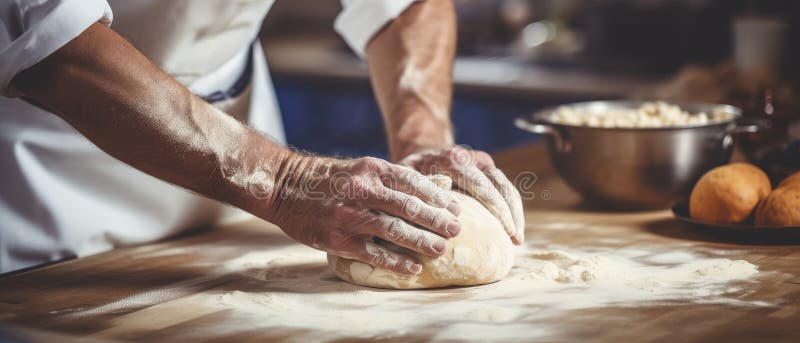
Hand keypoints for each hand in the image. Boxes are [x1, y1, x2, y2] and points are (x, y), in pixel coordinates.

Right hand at [264, 154, 461, 274]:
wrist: (285, 187)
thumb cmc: (328, 178)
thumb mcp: (359, 168)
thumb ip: (388, 179)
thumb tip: (429, 190)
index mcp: (371, 169)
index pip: (413, 182)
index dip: (437, 196)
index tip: (455, 207)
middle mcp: (363, 191)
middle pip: (409, 207)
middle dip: (437, 220)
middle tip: (456, 230)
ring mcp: (350, 216)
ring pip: (395, 231)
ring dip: (421, 242)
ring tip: (440, 250)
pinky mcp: (339, 239)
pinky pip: (374, 253)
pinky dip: (396, 262)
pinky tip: (413, 268)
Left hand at [399, 146, 524, 243]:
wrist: (420, 153)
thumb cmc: (409, 172)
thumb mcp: (406, 179)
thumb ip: (416, 192)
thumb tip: (422, 219)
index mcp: (452, 159)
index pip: (479, 184)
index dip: (494, 207)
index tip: (502, 230)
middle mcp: (471, 158)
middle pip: (497, 185)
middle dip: (508, 213)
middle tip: (515, 239)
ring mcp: (481, 163)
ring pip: (505, 186)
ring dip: (513, 212)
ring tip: (517, 239)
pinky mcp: (487, 171)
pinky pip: (504, 189)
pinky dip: (510, 209)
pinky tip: (512, 230)